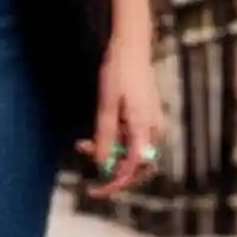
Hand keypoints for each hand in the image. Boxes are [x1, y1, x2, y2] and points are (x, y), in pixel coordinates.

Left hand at [76, 34, 164, 198]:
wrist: (132, 47)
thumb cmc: (118, 72)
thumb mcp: (106, 106)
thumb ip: (105, 136)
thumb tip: (101, 164)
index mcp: (144, 129)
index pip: (131, 169)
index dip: (113, 183)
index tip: (94, 190)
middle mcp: (153, 130)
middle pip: (135, 165)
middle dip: (110, 168)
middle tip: (85, 158)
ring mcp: (152, 124)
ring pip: (131, 152)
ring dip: (109, 153)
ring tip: (84, 143)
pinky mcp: (147, 118)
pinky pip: (132, 139)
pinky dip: (114, 142)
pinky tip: (98, 134)